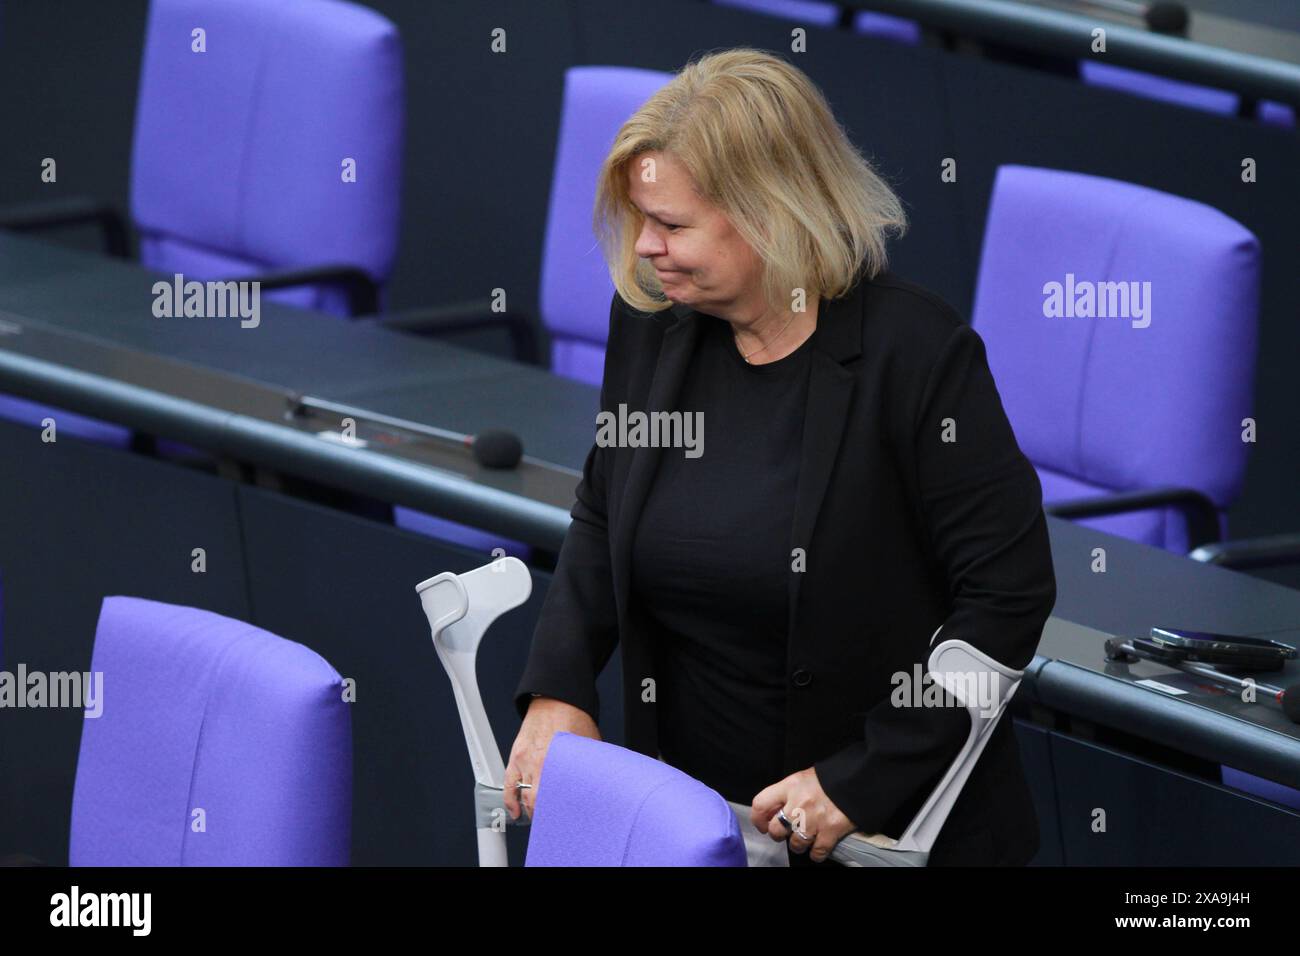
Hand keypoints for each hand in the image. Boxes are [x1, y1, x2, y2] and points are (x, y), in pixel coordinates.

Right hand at [503, 696, 600, 820]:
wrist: (555, 698)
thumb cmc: (574, 718)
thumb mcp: (589, 744)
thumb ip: (588, 765)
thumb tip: (597, 780)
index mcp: (559, 763)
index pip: (558, 798)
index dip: (562, 813)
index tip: (566, 820)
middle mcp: (540, 764)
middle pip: (538, 802)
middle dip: (545, 816)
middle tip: (553, 821)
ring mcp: (525, 761)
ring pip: (524, 796)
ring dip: (530, 810)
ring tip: (538, 818)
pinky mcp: (515, 757)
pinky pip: (508, 784)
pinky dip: (510, 800)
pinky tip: (516, 811)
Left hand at [752, 767, 857, 863]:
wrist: (859, 779)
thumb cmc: (829, 778)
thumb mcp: (803, 778)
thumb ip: (788, 792)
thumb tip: (776, 809)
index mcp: (789, 786)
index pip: (760, 804)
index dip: (758, 819)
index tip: (763, 825)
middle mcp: (798, 803)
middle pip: (776, 829)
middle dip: (778, 835)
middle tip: (784, 833)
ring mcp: (814, 819)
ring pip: (795, 844)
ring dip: (798, 845)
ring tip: (803, 840)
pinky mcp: (830, 831)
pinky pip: (817, 852)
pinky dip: (816, 854)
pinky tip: (818, 849)